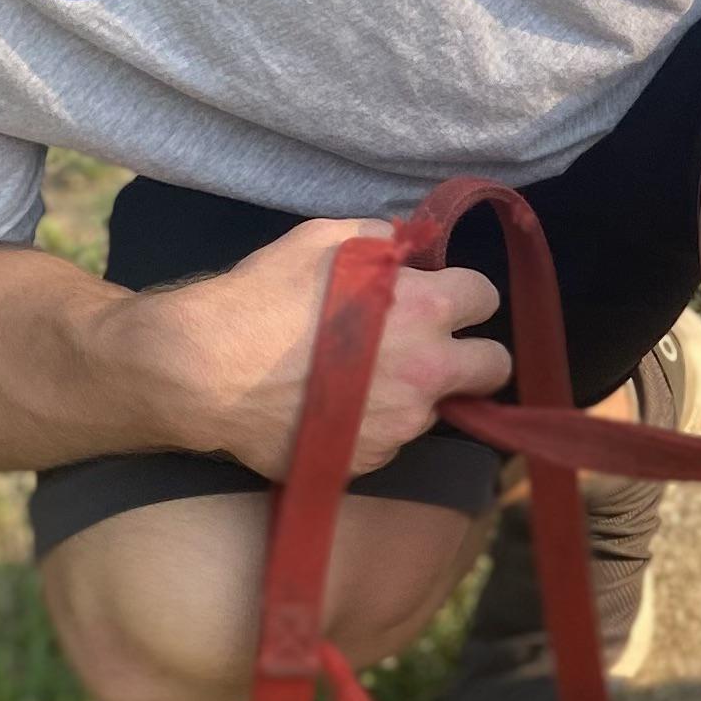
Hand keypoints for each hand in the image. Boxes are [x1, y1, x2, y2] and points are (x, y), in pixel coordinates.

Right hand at [141, 217, 513, 481]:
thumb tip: (409, 250)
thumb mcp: (323, 240)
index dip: (463, 297)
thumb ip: (381, 240)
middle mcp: (427, 370)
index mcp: (426, 308)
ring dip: (414, 392)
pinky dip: (373, 425)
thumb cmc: (262, 297)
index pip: (487, 299)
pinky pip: (391, 440)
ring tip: (359, 380)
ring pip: (438, 407)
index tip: (441, 300)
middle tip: (434, 350)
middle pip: (494, 367)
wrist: (206, 371)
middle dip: (473, 356)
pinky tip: (333, 408)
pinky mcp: (372, 460)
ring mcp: (402, 423)